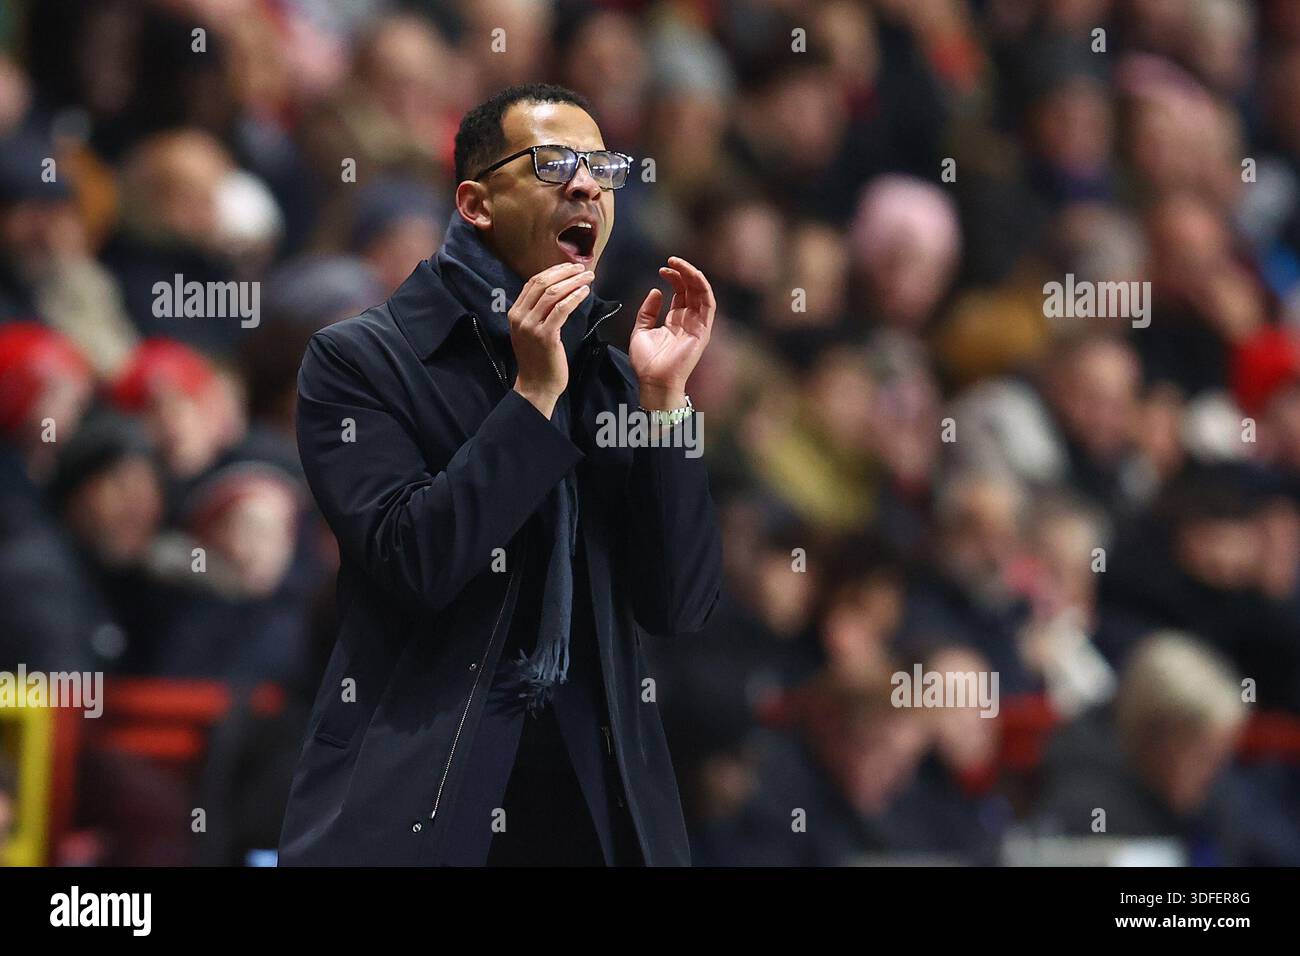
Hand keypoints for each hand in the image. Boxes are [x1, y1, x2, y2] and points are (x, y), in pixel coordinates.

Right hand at [509, 262, 594, 416]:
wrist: (536, 386)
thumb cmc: (538, 359)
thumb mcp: (531, 331)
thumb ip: (538, 312)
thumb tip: (558, 289)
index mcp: (515, 313)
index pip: (533, 283)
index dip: (553, 271)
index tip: (570, 266)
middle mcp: (519, 317)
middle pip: (542, 283)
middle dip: (564, 272)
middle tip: (582, 269)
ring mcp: (531, 326)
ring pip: (553, 293)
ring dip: (573, 282)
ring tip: (588, 278)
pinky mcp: (545, 336)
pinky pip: (561, 309)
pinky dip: (575, 297)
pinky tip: (585, 292)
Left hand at [630, 257, 715, 409]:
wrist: (653, 381)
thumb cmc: (647, 362)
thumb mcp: (641, 330)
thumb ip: (648, 312)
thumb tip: (656, 291)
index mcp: (676, 321)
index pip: (681, 292)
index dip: (674, 277)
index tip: (662, 269)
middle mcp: (689, 321)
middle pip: (692, 289)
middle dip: (683, 272)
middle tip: (671, 260)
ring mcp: (698, 325)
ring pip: (701, 293)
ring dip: (693, 275)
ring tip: (679, 263)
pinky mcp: (703, 330)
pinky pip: (708, 304)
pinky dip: (702, 287)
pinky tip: (692, 275)